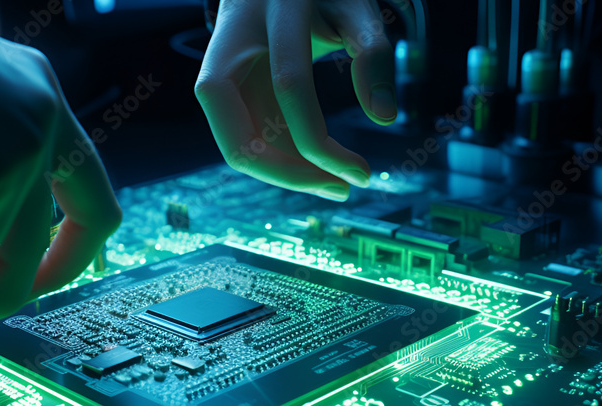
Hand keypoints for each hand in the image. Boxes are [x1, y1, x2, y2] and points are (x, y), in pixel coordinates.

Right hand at [195, 0, 396, 198]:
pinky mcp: (222, 96)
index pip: (289, 86)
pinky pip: (248, 138)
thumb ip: (373, 50)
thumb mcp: (355, 5)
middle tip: (340, 190)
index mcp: (270, 11)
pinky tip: (316, 167)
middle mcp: (226, 50)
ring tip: (335, 182)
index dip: (322, 142)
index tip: (363, 173)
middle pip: (239, 137)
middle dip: (289, 175)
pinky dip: (280, 159)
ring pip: (239, 147)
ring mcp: (216, 77)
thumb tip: (385, 117)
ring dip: (286, 174)